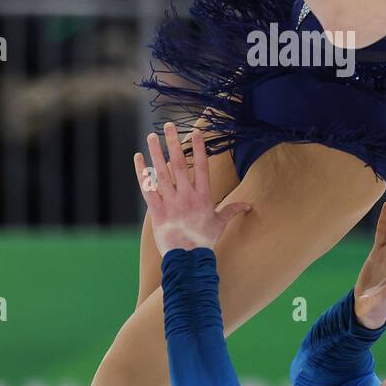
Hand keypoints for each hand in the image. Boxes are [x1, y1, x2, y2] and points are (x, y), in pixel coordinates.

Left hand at [134, 123, 250, 253]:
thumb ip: (232, 210)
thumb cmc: (205, 241)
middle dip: (173, 143)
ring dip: (155, 153)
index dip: (197, 148)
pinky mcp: (157, 211)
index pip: (200, 166)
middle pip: (178, 164)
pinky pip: (147, 188)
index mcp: (203, 196)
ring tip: (150, 136)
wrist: (188, 259)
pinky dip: (142, 173)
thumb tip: (248, 206)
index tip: (194, 132)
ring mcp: (171, 202)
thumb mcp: (220, 223)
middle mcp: (186, 196)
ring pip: (161, 173)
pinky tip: (137, 159)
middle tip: (168, 126)